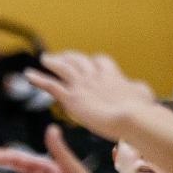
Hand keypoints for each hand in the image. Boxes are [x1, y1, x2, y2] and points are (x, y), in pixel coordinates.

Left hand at [25, 51, 155, 140]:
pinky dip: (38, 78)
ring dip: (54, 61)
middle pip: (80, 60)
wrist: (130, 116)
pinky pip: (50, 85)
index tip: (90, 61)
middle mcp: (95, 76)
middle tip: (64, 56)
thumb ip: (137, 88)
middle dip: (71, 56)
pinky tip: (28, 75)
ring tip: (46, 58)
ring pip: (64, 67)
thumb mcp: (143, 94)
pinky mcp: (71, 97)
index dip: (94, 61)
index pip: (100, 61)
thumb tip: (138, 87)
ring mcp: (82, 85)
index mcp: (112, 75)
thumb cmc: (140, 110)